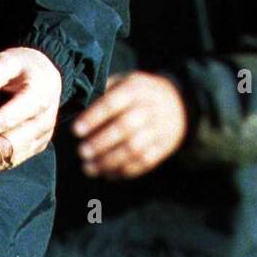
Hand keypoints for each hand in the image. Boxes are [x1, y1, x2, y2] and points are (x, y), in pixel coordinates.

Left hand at [0, 47, 61, 179]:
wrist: (46, 76)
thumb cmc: (23, 65)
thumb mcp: (8, 60)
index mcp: (39, 96)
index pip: (11, 118)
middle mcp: (44, 121)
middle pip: (10, 144)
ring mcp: (42, 136)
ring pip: (11, 158)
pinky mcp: (36, 146)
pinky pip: (13, 162)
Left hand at [71, 71, 186, 178]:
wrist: (180, 103)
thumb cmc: (140, 93)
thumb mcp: (125, 82)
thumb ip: (103, 93)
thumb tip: (77, 109)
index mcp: (135, 89)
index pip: (112, 103)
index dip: (93, 118)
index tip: (76, 131)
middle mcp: (149, 109)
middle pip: (124, 128)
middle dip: (100, 143)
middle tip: (81, 152)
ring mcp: (159, 129)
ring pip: (134, 149)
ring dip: (109, 161)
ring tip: (89, 168)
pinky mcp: (164, 147)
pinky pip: (145, 162)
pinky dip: (124, 171)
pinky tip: (108, 175)